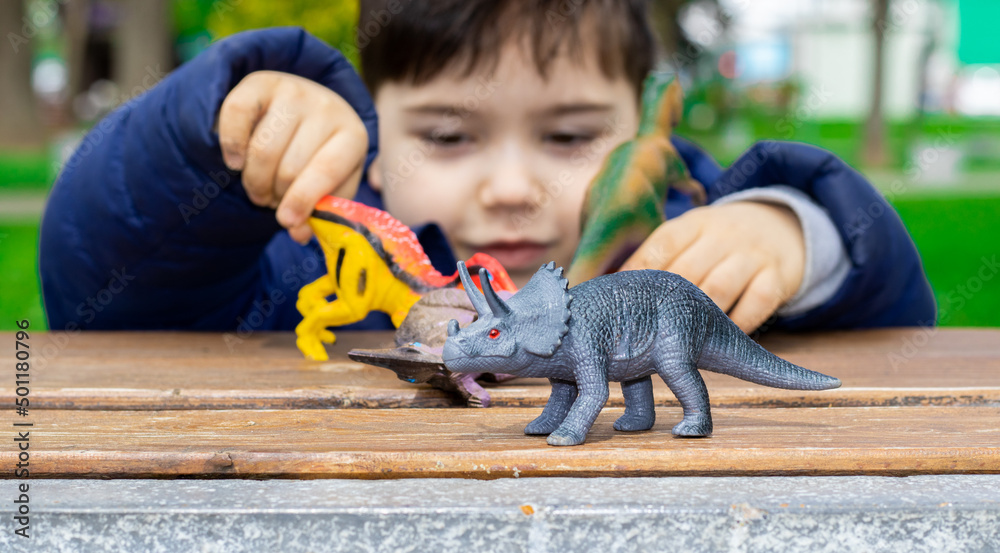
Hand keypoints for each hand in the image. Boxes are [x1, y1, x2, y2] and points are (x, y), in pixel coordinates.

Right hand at [218, 70, 368, 242]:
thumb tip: (299, 233)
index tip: (285, 221)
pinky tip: (235, 162)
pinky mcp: (260, 81)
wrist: (304, 112)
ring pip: (261, 151)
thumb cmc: (319, 156)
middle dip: (274, 196)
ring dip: (253, 180)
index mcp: (353, 136)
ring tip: (259, 187)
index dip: (302, 201)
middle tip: (271, 202)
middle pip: (289, 168)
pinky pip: (236, 117)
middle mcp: (327, 108)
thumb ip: (319, 211)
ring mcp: (294, 91)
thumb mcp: (330, 184)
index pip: (325, 171)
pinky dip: (231, 147)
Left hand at [620, 201, 805, 331]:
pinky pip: (755, 306)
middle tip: (638, 334)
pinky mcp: (778, 277)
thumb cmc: (717, 244)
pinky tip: (717, 344)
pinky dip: (735, 326)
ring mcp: (752, 255)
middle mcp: (722, 235)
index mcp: (692, 224)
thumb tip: (601, 288)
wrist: (783, 227)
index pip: (660, 247)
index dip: (636, 275)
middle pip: (687, 272)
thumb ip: (657, 261)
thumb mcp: (690, 238)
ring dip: (695, 320)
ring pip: (719, 290)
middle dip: (661, 305)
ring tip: (673, 345)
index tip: (617, 302)